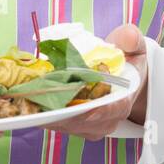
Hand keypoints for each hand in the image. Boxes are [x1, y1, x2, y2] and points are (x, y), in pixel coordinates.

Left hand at [41, 23, 147, 140]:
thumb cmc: (126, 62)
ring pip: (68, 124)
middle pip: (85, 121)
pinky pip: (57, 123)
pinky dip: (43, 114)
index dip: (102, 110)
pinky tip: (29, 102)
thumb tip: (129, 37)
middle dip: (65, 112)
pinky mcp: (73, 126)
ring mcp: (89, 125)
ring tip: (32, 99)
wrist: (122, 79)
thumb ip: (130, 38)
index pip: (116, 109)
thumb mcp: (133, 46)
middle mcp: (108, 118)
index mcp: (125, 99)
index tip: (87, 109)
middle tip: (45, 100)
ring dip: (50, 114)